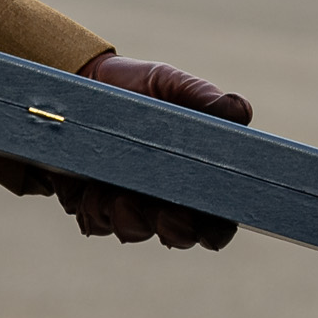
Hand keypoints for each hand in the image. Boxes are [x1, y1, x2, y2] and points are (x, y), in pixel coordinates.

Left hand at [61, 53, 253, 249]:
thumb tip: (241, 113)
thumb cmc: (133, 86)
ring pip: (134, 230)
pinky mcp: (91, 204)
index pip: (216, 216)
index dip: (218, 229)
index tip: (213, 227)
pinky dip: (94, 208)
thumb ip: (203, 97)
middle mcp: (163, 196)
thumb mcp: (169, 83)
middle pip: (179, 234)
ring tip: (117, 195)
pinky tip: (88, 188)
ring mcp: (126, 203)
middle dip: (174, 230)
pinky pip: (95, 222)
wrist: (76, 85)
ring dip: (128, 218)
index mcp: (192, 173)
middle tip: (165, 213)